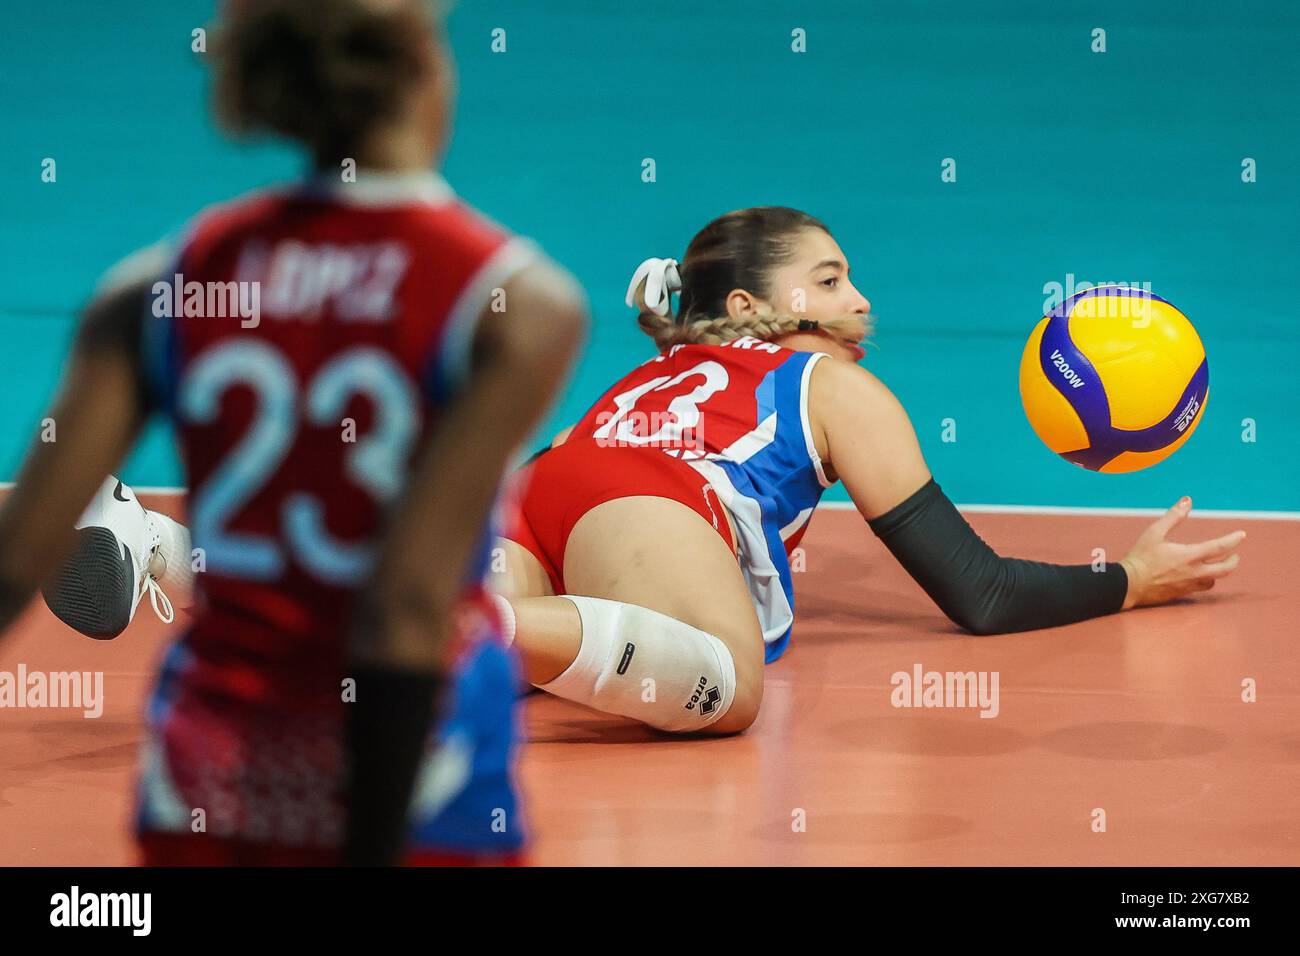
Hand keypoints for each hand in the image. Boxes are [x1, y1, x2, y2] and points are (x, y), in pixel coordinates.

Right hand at [1118, 497, 1244, 609]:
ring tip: (1214, 565)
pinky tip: (1196, 576)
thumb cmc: (1140, 557)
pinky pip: (1199, 588)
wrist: (1128, 585)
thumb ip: (1173, 516)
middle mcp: (1194, 572)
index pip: (1220, 547)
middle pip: (1225, 569)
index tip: (1242, 535)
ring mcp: (1189, 585)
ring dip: (1217, 572)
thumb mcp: (1154, 533)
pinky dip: (1203, 580)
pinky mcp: (1181, 594)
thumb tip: (1187, 500)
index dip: (1233, 540)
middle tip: (1234, 554)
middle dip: (1233, 560)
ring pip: (1213, 580)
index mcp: (1189, 556)